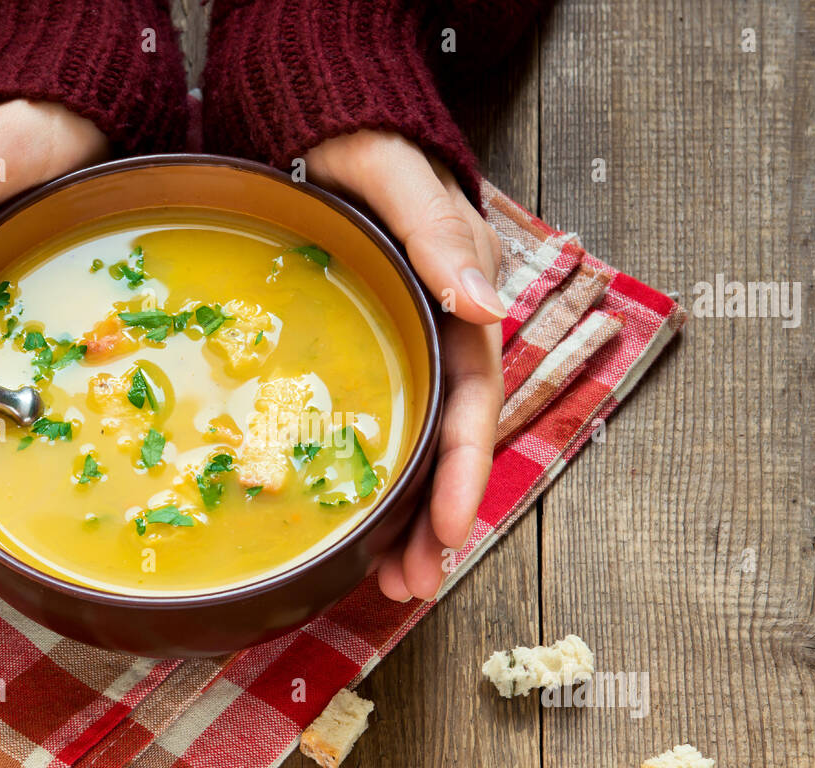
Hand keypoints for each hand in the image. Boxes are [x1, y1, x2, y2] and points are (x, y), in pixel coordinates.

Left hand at [305, 130, 504, 601]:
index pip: (472, 402)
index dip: (463, 469)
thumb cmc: (364, 149)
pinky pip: (377, 432)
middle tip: (409, 588)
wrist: (326, 131)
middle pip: (447, 446)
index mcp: (459, 307)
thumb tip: (488, 306)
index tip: (446, 529)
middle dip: (434, 522)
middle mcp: (441, 340)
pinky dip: (373, 485)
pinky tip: (357, 532)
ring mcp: (406, 355)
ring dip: (405, 522)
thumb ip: (441, 236)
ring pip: (416, 452)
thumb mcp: (399, 180)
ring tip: (387, 587)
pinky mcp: (371, 360)